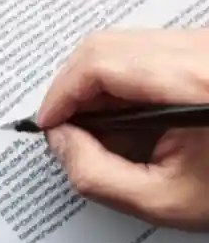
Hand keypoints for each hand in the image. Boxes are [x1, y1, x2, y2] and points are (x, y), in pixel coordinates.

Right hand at [37, 29, 208, 230]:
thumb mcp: (165, 199)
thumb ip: (98, 175)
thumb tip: (61, 141)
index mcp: (193, 82)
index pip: (100, 63)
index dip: (61, 92)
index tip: (48, 123)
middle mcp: (200, 51)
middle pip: (104, 45)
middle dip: (72, 86)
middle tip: (67, 126)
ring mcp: (204, 45)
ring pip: (122, 43)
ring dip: (96, 83)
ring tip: (100, 126)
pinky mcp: (204, 49)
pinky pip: (144, 49)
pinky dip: (122, 79)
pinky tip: (129, 115)